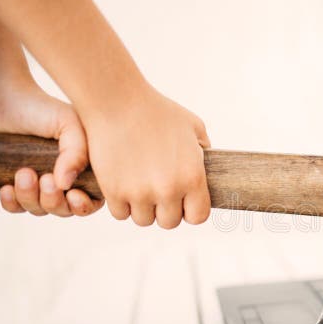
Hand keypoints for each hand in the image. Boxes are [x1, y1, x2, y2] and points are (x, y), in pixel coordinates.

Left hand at [0, 81, 103, 216]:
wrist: (4, 99)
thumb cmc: (43, 108)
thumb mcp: (71, 124)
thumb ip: (77, 153)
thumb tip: (65, 185)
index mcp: (86, 169)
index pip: (92, 200)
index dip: (84, 205)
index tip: (73, 195)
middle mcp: (65, 180)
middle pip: (65, 210)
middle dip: (54, 200)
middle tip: (45, 179)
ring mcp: (39, 184)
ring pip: (39, 210)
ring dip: (30, 197)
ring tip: (22, 173)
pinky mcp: (15, 185)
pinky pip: (15, 208)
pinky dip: (12, 203)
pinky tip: (7, 188)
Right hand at [81, 84, 209, 228]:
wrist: (117, 101)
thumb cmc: (156, 111)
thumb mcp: (193, 127)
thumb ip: (203, 151)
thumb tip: (208, 168)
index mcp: (192, 177)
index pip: (198, 216)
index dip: (190, 210)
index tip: (183, 202)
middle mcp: (169, 190)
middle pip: (169, 222)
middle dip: (165, 209)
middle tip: (158, 191)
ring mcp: (140, 193)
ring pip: (143, 220)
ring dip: (142, 208)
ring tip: (139, 186)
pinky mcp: (114, 191)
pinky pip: (120, 213)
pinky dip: (121, 203)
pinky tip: (122, 185)